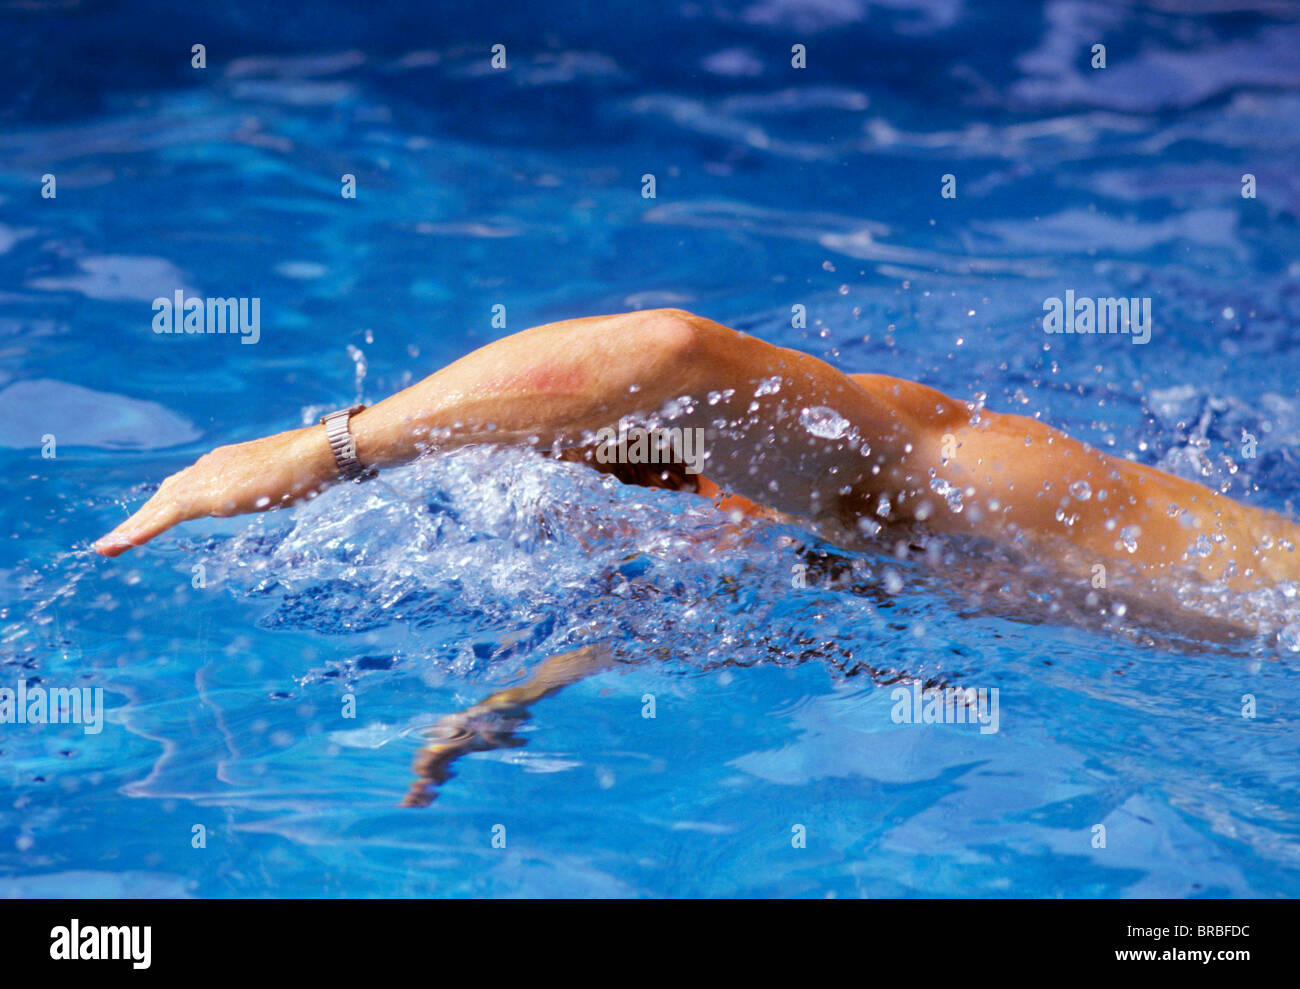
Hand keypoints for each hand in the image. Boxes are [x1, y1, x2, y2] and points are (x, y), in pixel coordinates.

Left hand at [94, 427, 334, 556]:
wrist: (315, 454)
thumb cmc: (309, 468)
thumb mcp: (279, 483)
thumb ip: (263, 489)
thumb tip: (271, 494)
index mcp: (224, 465)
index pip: (183, 486)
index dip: (161, 506)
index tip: (144, 521)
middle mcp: (208, 468)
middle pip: (163, 496)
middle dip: (138, 519)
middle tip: (112, 541)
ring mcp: (207, 478)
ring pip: (159, 506)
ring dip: (132, 527)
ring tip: (108, 547)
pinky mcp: (209, 494)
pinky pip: (167, 515)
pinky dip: (144, 528)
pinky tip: (126, 542)